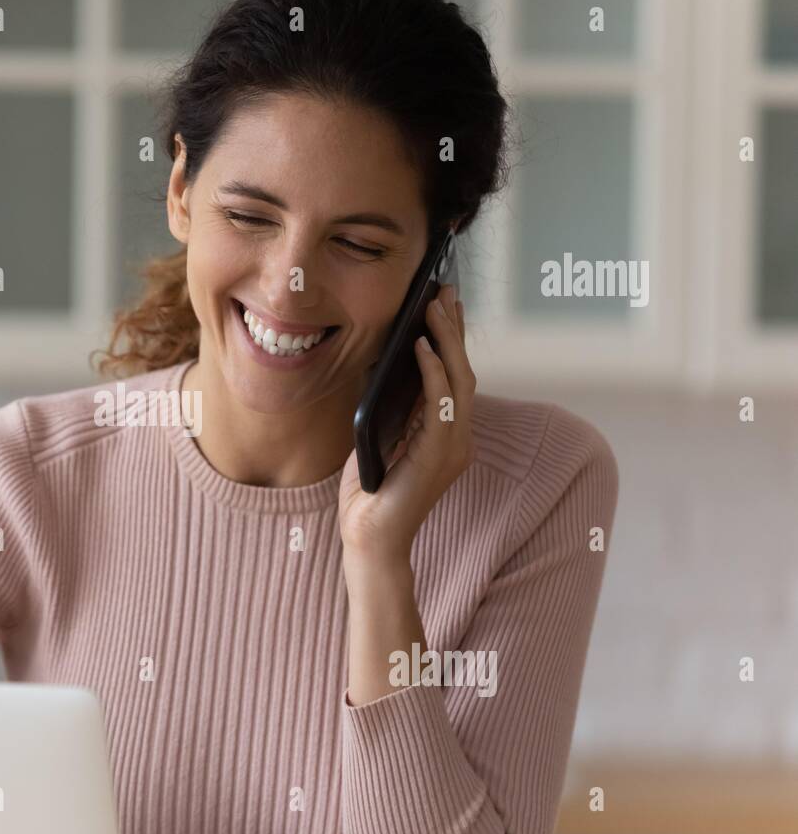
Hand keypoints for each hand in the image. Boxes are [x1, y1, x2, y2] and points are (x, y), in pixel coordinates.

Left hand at [338, 284, 475, 562]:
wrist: (369, 541)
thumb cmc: (371, 493)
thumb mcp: (380, 437)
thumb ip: (393, 406)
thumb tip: (386, 359)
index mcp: (446, 434)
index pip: (454, 377)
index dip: (452, 338)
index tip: (443, 302)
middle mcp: (458, 438)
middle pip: (463, 372)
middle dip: (454, 329)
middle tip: (444, 291)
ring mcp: (453, 448)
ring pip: (458, 382)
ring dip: (447, 341)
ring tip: (433, 307)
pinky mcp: (439, 456)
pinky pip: (441, 404)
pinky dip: (433, 372)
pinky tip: (422, 347)